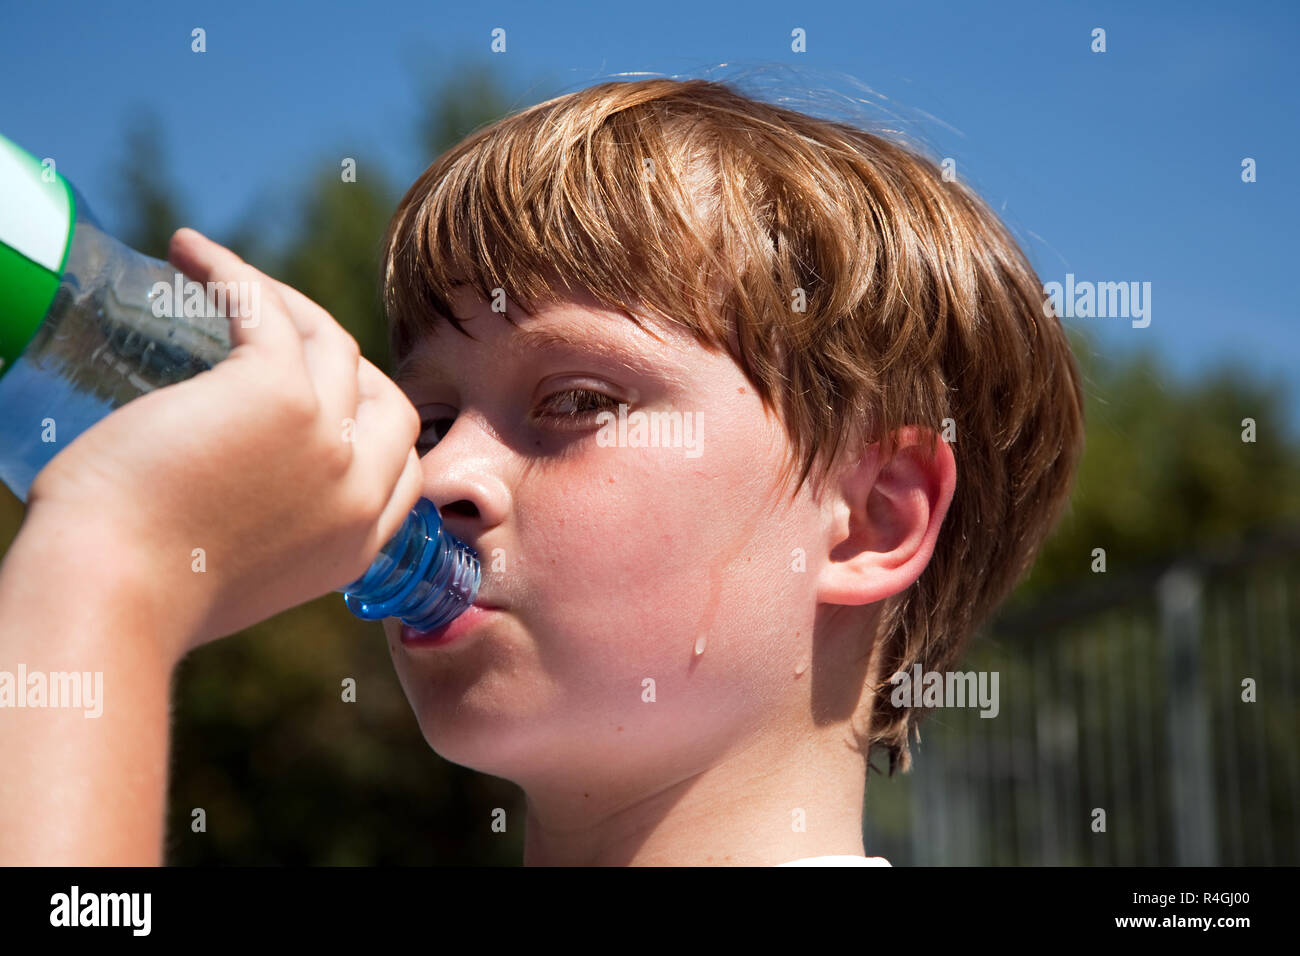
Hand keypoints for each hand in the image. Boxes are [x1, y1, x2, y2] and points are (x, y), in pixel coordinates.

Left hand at [22, 228, 423, 660]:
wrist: (110, 594)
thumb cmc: (141, 594)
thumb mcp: (242, 575)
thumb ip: (269, 533)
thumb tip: (232, 485)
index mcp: (355, 545)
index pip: (402, 467)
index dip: (370, 426)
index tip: (320, 401)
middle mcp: (357, 492)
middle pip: (389, 400)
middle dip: (344, 365)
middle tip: (275, 340)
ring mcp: (326, 439)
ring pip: (331, 341)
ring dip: (280, 301)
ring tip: (212, 280)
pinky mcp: (278, 391)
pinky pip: (265, 305)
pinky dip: (228, 269)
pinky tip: (187, 252)